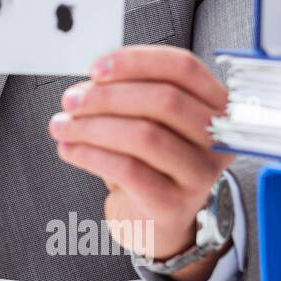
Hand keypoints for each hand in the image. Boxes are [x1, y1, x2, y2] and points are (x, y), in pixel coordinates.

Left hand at [46, 45, 235, 280]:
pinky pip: (127, 169)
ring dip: (91, 126)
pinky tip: (70, 149)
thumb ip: (131, 91)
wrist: (155, 219)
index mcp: (217, 105)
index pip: (183, 68)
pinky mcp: (174, 204)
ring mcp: (201, 174)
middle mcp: (218, 139)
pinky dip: (90, 154)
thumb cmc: (150, 160)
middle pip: (164, 100)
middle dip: (107, 96)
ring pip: (144, 135)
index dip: (136, 62)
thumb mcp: (150, 119)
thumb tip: (90, 83)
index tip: (96, 69)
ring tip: (62, 125)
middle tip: (71, 100)